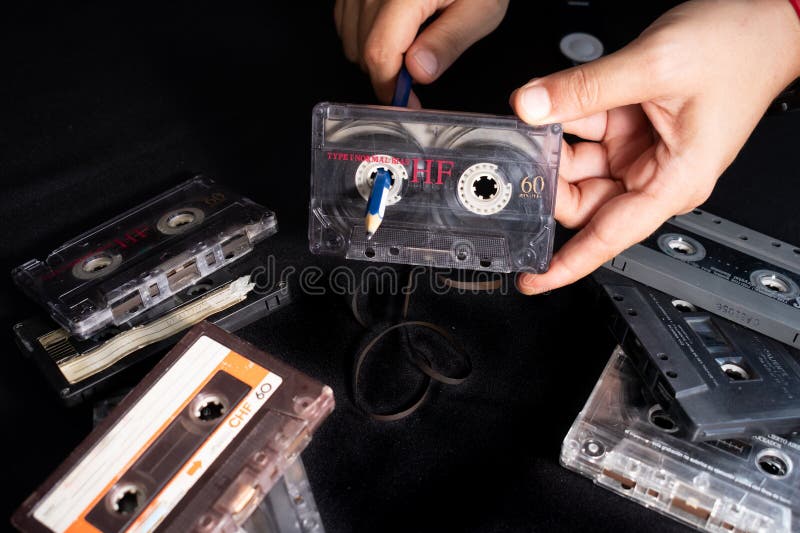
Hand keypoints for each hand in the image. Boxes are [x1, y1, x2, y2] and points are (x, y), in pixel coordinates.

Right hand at [334, 0, 507, 103]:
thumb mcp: (481, 9)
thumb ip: (448, 41)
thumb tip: (417, 73)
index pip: (380, 55)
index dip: (392, 89)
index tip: (409, 104)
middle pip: (362, 51)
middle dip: (387, 74)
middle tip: (416, 75)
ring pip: (349, 39)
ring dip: (374, 55)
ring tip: (409, 47)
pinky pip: (344, 19)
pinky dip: (363, 34)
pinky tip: (392, 32)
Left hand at [512, 0, 799, 294]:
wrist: (765, 18)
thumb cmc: (740, 48)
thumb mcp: (654, 66)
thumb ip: (585, 88)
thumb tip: (530, 107)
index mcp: (675, 182)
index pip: (609, 237)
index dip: (566, 263)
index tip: (532, 279)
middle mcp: (657, 176)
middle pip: (585, 202)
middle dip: (552, 182)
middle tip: (525, 154)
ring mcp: (643, 153)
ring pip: (580, 169)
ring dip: (555, 147)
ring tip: (536, 120)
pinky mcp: (633, 129)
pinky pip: (587, 136)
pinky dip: (566, 121)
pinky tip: (553, 105)